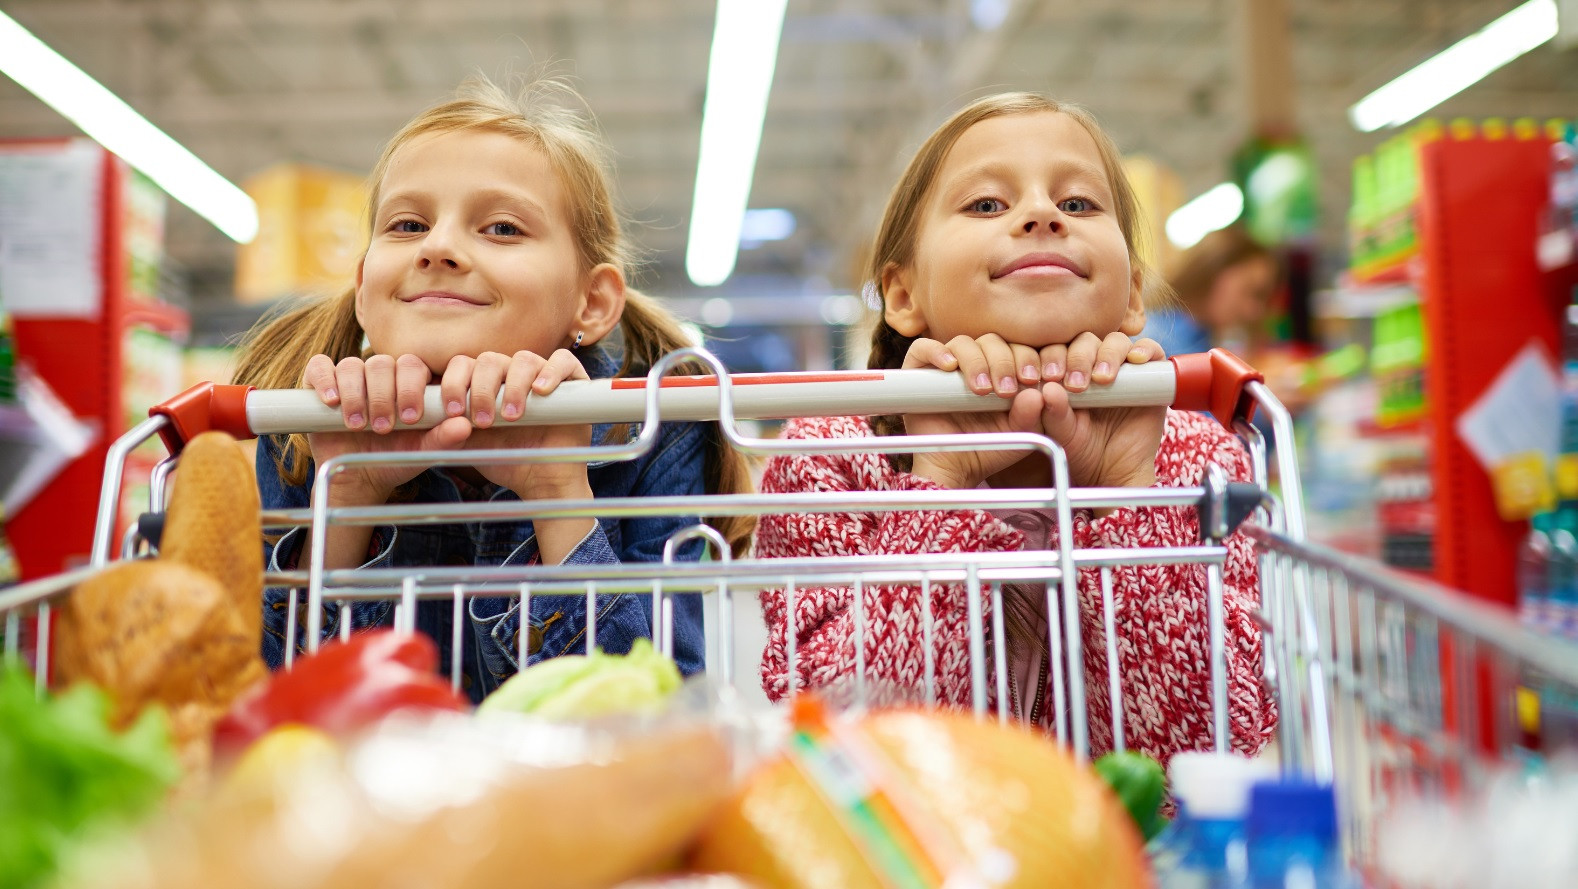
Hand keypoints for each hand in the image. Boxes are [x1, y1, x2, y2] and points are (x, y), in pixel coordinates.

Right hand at [302, 353, 472, 505]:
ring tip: (359, 425)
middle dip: (383, 396)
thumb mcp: (421, 452)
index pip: (412, 366)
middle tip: (384, 427)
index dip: (411, 388)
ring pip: (352, 366)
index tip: (411, 418)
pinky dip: (325, 379)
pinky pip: (319, 367)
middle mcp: (380, 375)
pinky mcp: (321, 384)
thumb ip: (444, 438)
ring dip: (355, 394)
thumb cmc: (395, 459)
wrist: (360, 476)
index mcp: (408, 382)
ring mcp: (350, 377)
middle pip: (382, 364)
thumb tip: (465, 425)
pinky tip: (332, 401)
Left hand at [442, 349, 594, 500]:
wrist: (540, 480)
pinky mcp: (572, 381)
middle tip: (481, 420)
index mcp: (484, 383)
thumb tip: (424, 415)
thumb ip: (448, 427)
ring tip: (512, 415)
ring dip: (514, 386)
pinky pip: (563, 361)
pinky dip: (551, 372)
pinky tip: (540, 391)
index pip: (464, 365)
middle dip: (481, 389)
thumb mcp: (469, 443)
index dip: (454, 383)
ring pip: (523, 359)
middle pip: (490, 360)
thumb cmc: (506, 459)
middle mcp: (511, 374)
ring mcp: (541, 375)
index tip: (450, 412)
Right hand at [902, 334, 1048, 489]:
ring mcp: (947, 366)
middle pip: (993, 341)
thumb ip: (1032, 414)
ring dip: (977, 362)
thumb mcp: (1020, 433)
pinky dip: (937, 352)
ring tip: (981, 390)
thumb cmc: (990, 448)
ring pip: (964, 343)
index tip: (1034, 379)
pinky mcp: (918, 372)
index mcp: (1004, 370)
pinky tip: (950, 368)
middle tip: (1007, 389)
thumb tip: (1036, 393)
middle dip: (1005, 362)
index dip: (1029, 357)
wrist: (956, 469)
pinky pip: (923, 347)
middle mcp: (977, 363)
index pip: (1018, 347)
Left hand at [1031, 332, 1166, 489]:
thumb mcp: (1062, 435)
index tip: (1048, 377)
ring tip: (1103, 379)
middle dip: (1078, 357)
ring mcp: (1122, 368)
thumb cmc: (1082, 450)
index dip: (1052, 356)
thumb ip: (1052, 414)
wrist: (1114, 471)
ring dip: (1107, 354)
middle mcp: (1093, 364)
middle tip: (1076, 383)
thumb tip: (1047, 390)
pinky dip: (1144, 349)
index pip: (1057, 348)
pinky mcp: (1151, 375)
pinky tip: (1135, 360)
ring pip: (1115, 342)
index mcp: (1065, 372)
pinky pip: (1150, 350)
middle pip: (1085, 341)